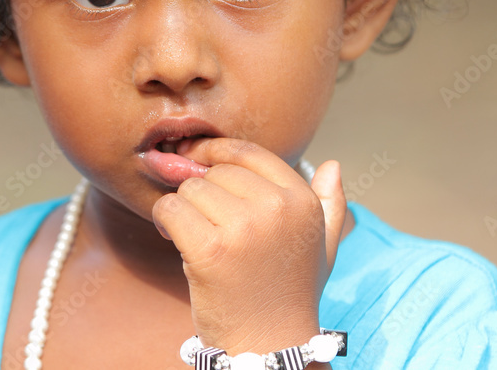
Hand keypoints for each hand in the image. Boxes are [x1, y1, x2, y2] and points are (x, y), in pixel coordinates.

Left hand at [151, 139, 346, 354]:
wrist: (269, 345)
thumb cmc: (291, 293)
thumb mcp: (322, 246)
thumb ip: (331, 205)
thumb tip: (332, 166)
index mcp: (302, 200)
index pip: (250, 153)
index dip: (218, 151)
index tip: (200, 158)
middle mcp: (277, 208)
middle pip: (216, 172)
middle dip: (202, 192)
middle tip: (202, 220)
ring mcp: (244, 227)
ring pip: (191, 189)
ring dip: (183, 209)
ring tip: (193, 234)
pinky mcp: (211, 249)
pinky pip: (171, 210)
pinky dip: (164, 220)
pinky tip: (174, 238)